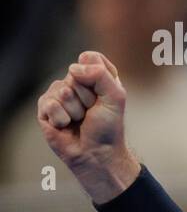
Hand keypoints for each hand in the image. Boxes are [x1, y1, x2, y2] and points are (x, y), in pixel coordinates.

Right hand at [36, 50, 140, 202]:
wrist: (96, 153)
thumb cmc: (108, 127)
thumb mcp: (116, 96)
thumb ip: (101, 75)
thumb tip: (73, 68)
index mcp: (96, 77)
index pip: (91, 57)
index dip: (98, 75)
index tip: (104, 94)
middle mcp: (76, 83)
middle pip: (75, 74)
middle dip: (87, 97)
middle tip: (91, 112)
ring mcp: (59, 94)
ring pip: (63, 90)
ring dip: (75, 110)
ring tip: (79, 120)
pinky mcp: (45, 108)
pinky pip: (51, 104)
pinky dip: (62, 118)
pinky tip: (66, 125)